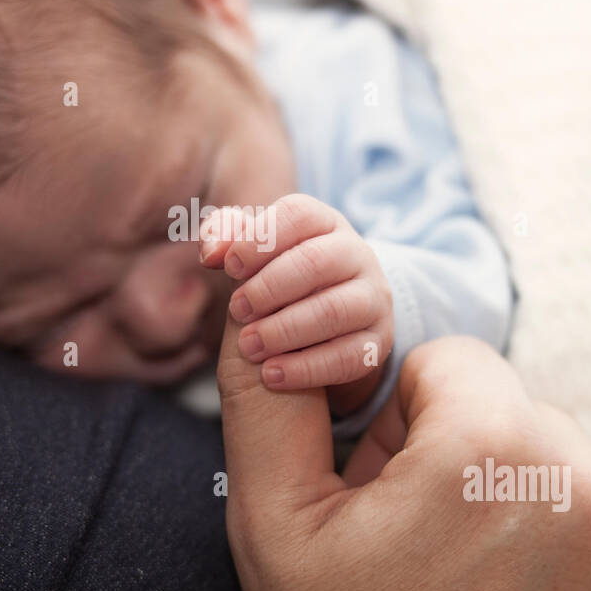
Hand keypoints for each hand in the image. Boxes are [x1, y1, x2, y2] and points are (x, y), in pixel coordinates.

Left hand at [200, 194, 392, 415]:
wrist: (331, 321)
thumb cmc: (281, 277)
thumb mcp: (255, 253)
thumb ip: (225, 240)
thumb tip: (211, 252)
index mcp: (325, 223)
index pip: (298, 215)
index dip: (260, 239)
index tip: (230, 267)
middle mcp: (357, 254)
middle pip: (316, 262)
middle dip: (268, 288)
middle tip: (235, 310)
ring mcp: (374, 298)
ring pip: (335, 310)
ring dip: (284, 330)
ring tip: (249, 346)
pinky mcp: (379, 341)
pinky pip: (348, 356)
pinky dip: (306, 369)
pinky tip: (271, 375)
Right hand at [216, 318, 590, 590]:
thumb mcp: (278, 531)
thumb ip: (268, 403)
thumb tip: (255, 305)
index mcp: (490, 445)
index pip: (451, 363)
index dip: (407, 428)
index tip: (395, 499)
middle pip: (517, 417)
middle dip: (472, 466)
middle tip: (434, 558)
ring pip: (576, 473)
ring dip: (534, 513)